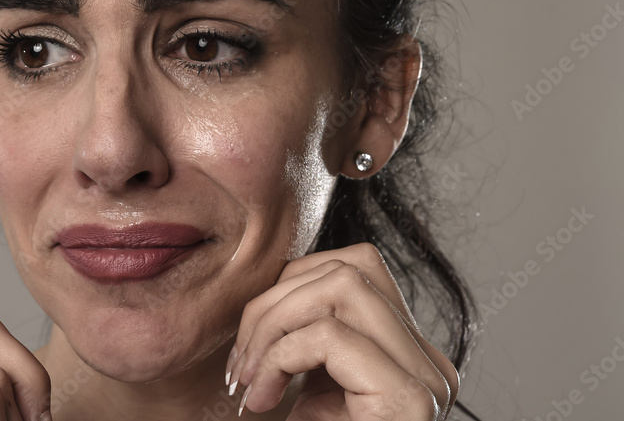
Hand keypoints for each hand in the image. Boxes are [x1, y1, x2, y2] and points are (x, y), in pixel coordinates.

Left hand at [225, 243, 459, 419]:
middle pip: (350, 267)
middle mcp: (430, 362)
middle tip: (240, 364)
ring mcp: (427, 380)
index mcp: (408, 356)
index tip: (249, 349)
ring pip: (342, 286)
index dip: (287, 291)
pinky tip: (263, 403)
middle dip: (274, 301)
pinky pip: (330, 337)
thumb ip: (300, 343)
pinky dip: (279, 358)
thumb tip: (268, 287)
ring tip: (249, 380)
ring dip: (273, 325)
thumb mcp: (302, 394)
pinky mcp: (409, 400)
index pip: (353, 269)